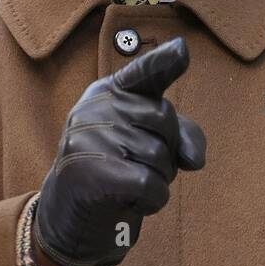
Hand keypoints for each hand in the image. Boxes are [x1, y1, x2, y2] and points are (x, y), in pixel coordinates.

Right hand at [34, 36, 206, 265]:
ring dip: (157, 181)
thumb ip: (180, 135)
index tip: (183, 51)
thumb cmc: (115, 170)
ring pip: (160, 157)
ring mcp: (90, 136)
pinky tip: (131, 202)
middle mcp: (97, 107)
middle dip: (165, 151)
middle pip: (165, 119)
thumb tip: (195, 159)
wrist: (68, 214)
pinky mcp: (91, 171)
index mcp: (110, 91)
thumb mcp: (147, 142)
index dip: (165, 61)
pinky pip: (150, 185)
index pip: (144, 72)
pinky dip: (152, 201)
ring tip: (127, 184)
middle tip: (135, 165)